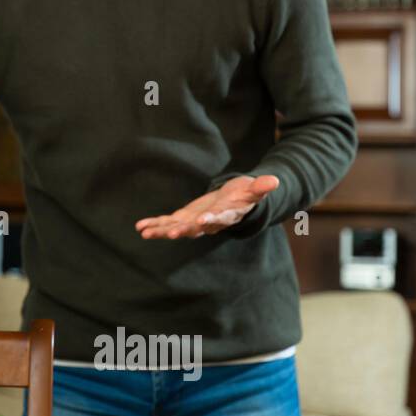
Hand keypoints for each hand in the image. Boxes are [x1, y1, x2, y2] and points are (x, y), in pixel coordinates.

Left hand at [135, 175, 279, 238]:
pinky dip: (154, 224)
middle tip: (171, 234)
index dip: (212, 219)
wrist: (234, 203)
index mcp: (226, 215)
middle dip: (183, 230)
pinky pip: (167, 223)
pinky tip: (140, 227)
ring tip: (146, 233)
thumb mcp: (253, 189)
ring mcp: (194, 223)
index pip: (219, 218)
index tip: (203, 221)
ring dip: (162, 231)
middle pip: (195, 228)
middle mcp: (209, 223)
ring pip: (177, 228)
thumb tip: (274, 181)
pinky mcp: (184, 219)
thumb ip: (261, 187)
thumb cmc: (244, 195)